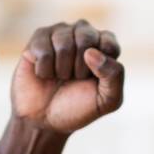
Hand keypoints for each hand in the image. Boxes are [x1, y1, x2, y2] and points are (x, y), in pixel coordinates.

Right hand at [10, 19, 123, 133]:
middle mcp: (83, 33)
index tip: (93, 81)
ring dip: (61, 69)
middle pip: (86, 38)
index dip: (101, 67)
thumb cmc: (79, 107)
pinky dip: (44, 69)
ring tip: (59, 77)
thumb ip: (114, 75)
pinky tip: (44, 74)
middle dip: (80, 67)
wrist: (45, 120)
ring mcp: (60, 33)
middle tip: (74, 79)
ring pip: (63, 42)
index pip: (109, 43)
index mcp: (104, 46)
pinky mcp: (38, 39)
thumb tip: (91, 52)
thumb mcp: (108, 100)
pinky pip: (43, 49)